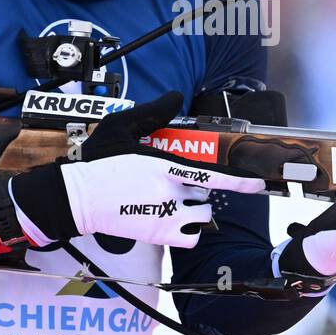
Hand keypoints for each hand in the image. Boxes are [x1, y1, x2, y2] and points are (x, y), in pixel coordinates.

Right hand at [0, 93, 266, 249]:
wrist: (76, 198)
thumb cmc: (97, 162)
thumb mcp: (122, 127)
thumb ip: (153, 113)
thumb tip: (175, 97)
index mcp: (164, 166)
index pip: (211, 174)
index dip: (239, 180)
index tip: (258, 183)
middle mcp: (169, 194)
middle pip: (206, 193)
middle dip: (196, 188)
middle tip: (172, 184)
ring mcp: (165, 218)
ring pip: (202, 216)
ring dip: (195, 209)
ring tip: (173, 202)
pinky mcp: (159, 236)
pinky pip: (191, 238)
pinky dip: (189, 231)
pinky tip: (173, 220)